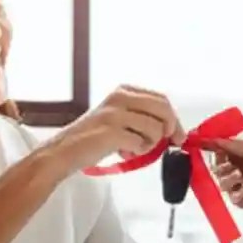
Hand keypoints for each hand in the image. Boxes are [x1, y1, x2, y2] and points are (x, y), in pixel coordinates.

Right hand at [46, 85, 186, 172]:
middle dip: (171, 128)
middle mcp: (120, 97)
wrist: (64, 151)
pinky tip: (124, 152)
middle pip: (163, 108)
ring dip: (149, 144)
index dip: (174, 118)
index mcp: (124, 90)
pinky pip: (141, 143)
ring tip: (133, 148)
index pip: (161, 99)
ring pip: (155, 128)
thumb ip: (142, 117)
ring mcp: (115, 113)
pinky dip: (137, 151)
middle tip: (168, 143)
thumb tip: (173, 129)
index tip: (178, 135)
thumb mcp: (119, 117)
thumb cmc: (94, 138)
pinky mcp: (111, 131)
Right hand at [208, 138, 242, 212]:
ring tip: (239, 177)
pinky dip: (236, 193)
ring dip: (226, 179)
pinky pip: (233, 199)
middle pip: (217, 168)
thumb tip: (214, 139)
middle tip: (225, 165)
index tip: (197, 145)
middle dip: (217, 166)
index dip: (209, 147)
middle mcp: (241, 168)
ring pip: (222, 184)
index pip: (220, 149)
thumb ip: (237, 146)